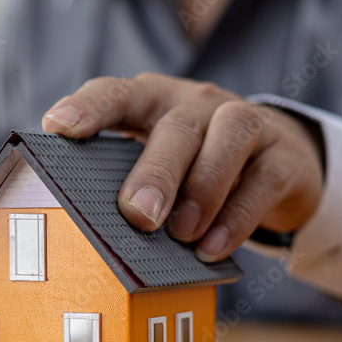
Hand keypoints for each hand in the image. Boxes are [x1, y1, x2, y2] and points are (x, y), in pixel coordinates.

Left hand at [41, 73, 324, 261]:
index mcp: (153, 102)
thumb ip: (123, 182)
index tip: (58, 127)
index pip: (117, 94)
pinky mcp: (284, 156)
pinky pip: (264, 179)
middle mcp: (198, 104)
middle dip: (155, 172)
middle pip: (176, 127)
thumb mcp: (157, 164)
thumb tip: (84, 231)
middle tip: (138, 215)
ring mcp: (246, 124)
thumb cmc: (194, 168)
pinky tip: (213, 247)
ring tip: (182, 235)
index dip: (88, 107)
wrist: (278, 165)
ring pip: (229, 138)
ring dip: (202, 189)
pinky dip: (237, 217)